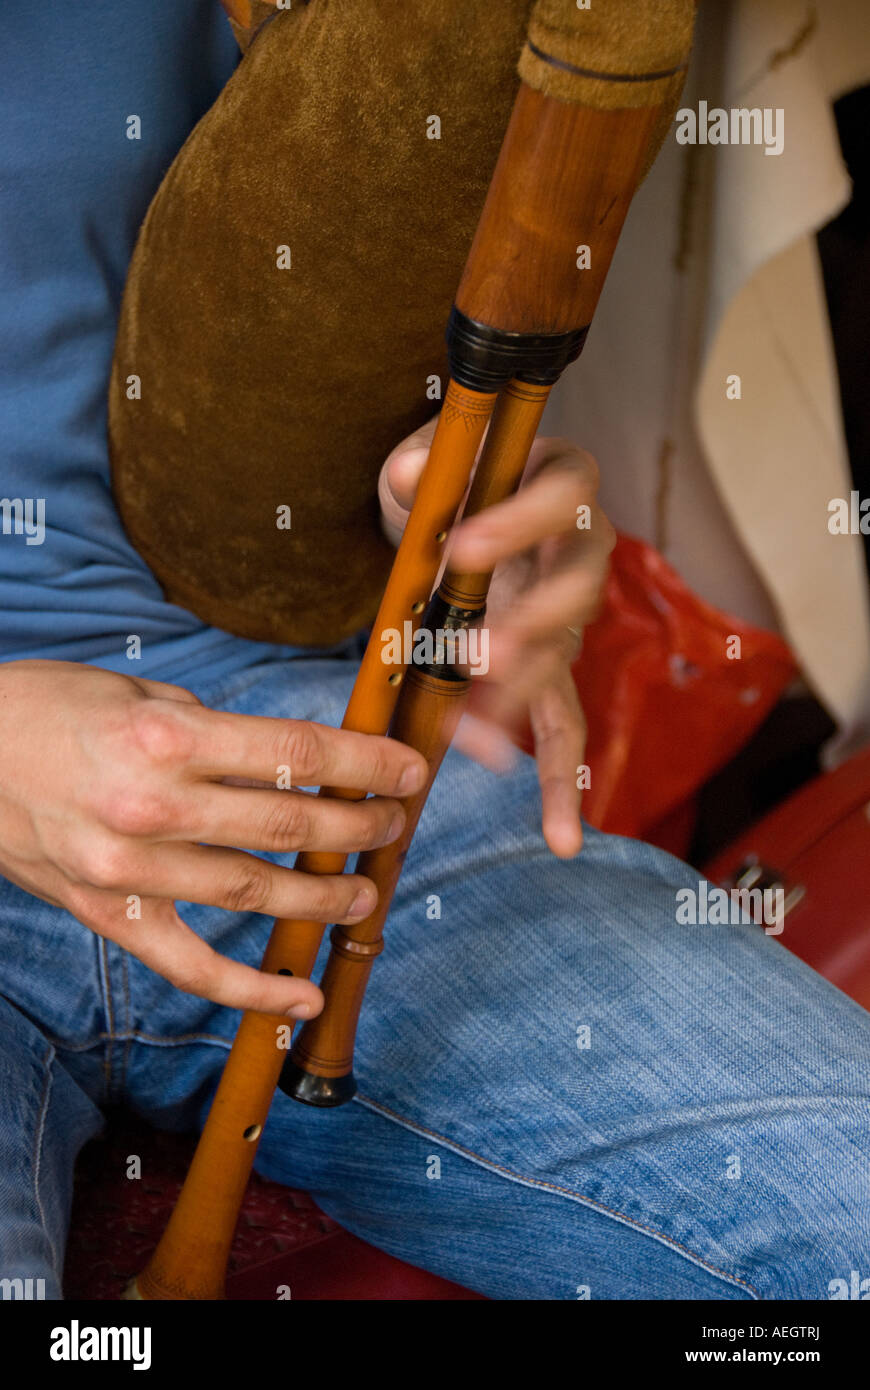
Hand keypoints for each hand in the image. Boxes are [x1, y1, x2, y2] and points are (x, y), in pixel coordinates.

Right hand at [0, 661, 425, 1015]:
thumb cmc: (51, 710)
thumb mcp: (140, 694)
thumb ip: (216, 731)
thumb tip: (293, 760)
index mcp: (168, 739)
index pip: (298, 755)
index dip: (367, 763)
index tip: (410, 769)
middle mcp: (154, 808)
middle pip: (291, 826)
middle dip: (361, 826)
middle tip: (395, 824)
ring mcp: (130, 870)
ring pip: (256, 895)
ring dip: (324, 898)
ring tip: (365, 892)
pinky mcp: (109, 915)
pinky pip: (191, 965)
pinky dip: (251, 991)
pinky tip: (303, 999)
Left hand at [379, 417, 615, 858]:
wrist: (471, 503)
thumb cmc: (456, 476)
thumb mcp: (431, 454)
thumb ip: (418, 462)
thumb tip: (409, 480)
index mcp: (564, 483)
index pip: (559, 501)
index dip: (518, 526)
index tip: (463, 547)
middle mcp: (584, 552)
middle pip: (575, 594)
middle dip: (530, 629)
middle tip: (480, 656)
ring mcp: (570, 616)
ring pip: (561, 663)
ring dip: (517, 702)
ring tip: (475, 740)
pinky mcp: (550, 667)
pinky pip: (564, 727)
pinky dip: (562, 783)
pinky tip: (560, 839)